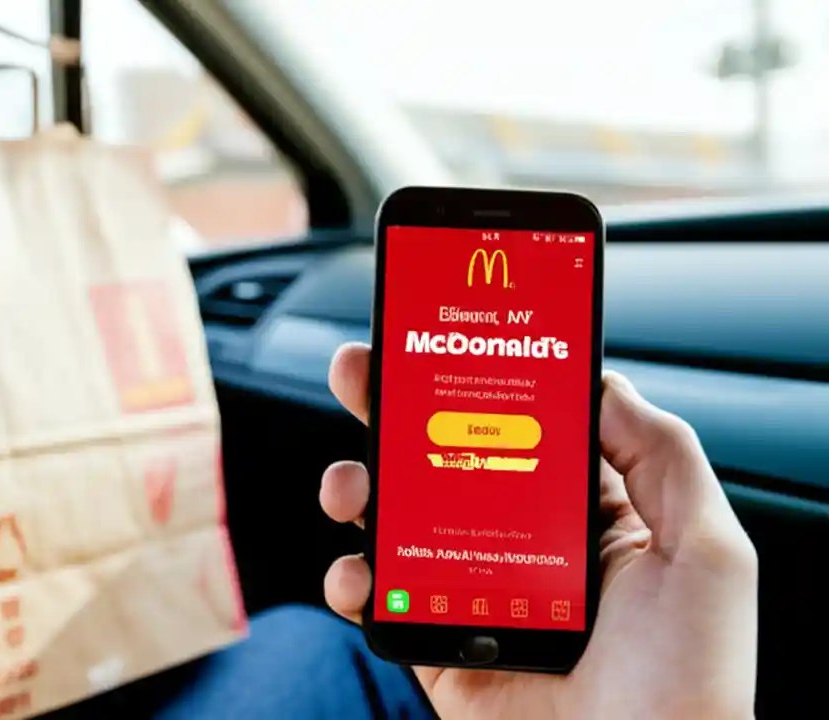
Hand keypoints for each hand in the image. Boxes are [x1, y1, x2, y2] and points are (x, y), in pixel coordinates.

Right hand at [320, 343, 757, 719]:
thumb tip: (603, 380)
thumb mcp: (706, 549)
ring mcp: (470, 597)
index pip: (515, 431)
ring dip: (358, 488)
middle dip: (390, 413)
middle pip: (439, 463)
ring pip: (396, 523)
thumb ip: (663, 454)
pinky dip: (350, 581)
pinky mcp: (435, 648)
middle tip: (359, 373)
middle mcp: (520, 550)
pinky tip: (359, 571)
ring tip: (350, 484)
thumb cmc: (690, 680)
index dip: (471, 384)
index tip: (435, 345)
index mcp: (584, 520)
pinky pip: (377, 603)